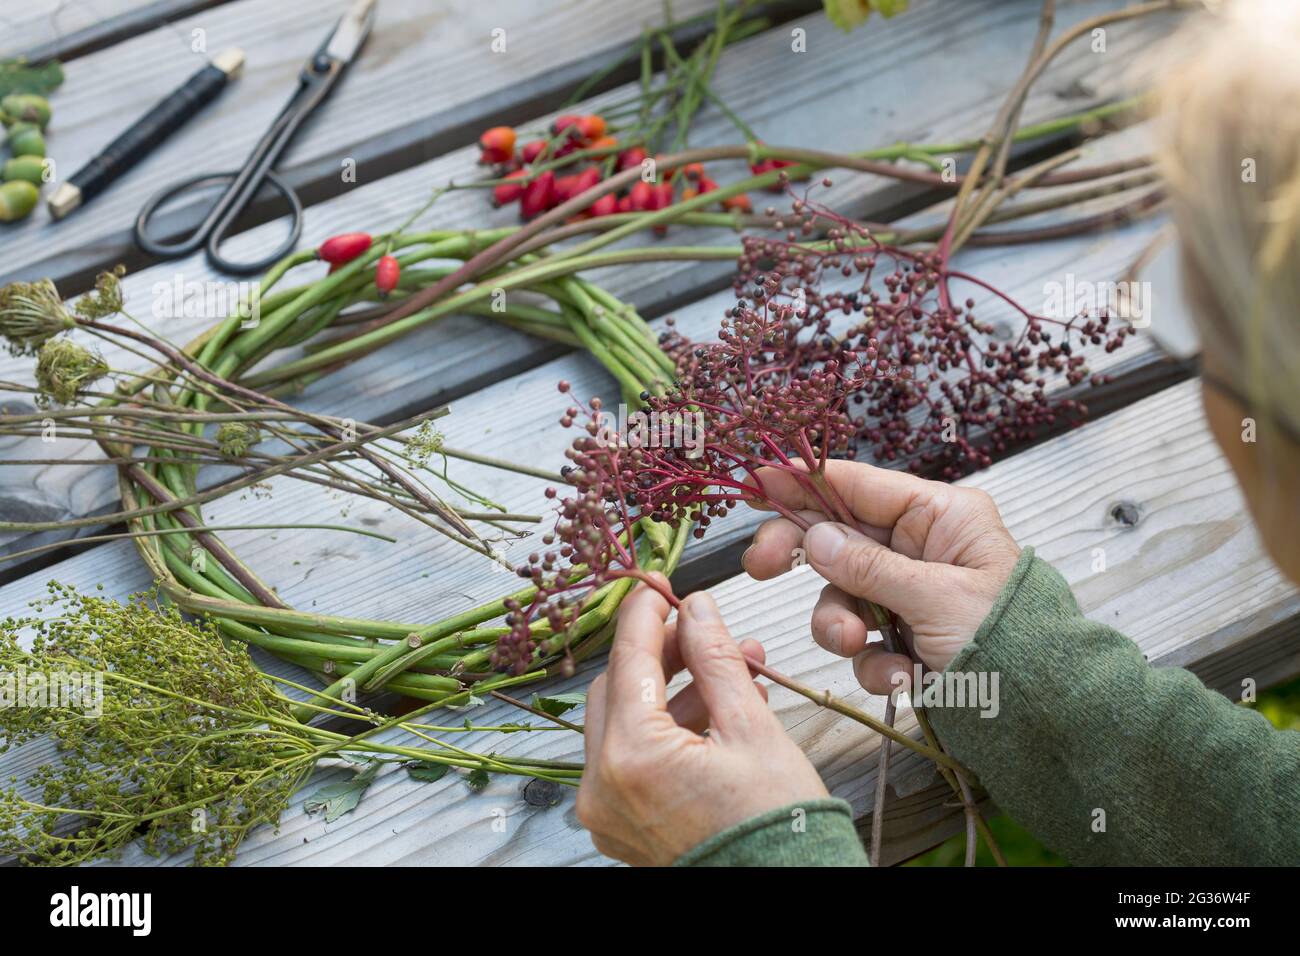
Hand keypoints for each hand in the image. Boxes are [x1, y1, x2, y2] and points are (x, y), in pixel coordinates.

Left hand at [575, 575, 829, 864]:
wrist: (785, 892)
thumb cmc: (776, 830)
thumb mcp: (752, 728)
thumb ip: (717, 660)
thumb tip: (697, 609)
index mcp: (631, 758)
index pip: (628, 660)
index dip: (645, 614)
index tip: (658, 585)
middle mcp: (603, 787)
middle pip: (617, 688)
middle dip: (661, 652)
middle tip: (699, 630)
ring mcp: (607, 810)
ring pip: (624, 721)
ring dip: (672, 689)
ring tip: (732, 671)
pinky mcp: (620, 824)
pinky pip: (631, 757)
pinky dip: (666, 728)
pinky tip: (715, 710)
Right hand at [742, 460, 1020, 693]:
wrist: (1047, 715)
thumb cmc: (1011, 641)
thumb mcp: (936, 597)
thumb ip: (868, 567)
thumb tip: (814, 539)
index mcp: (941, 517)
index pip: (861, 486)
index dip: (805, 482)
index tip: (758, 479)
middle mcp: (923, 548)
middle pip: (840, 538)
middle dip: (805, 558)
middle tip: (759, 566)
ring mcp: (912, 594)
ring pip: (843, 596)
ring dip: (838, 624)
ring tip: (852, 646)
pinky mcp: (907, 637)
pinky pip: (864, 640)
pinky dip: (872, 662)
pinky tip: (900, 676)